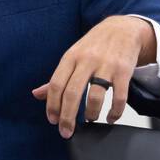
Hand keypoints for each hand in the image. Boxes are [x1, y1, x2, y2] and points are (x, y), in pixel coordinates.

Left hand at [32, 16, 154, 137]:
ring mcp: (106, 65)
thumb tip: (36, 94)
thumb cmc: (94, 46)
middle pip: (72, 93)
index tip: (53, 121)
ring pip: (95, 96)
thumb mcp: (72, 57)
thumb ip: (55, 78)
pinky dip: (115, 112)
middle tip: (66, 131)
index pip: (56, 85)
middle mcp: (87, 60)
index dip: (52, 105)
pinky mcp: (124, 71)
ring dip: (91, 114)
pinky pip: (120, 97)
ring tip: (90, 120)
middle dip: (67, 117)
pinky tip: (111, 117)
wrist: (122, 28)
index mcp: (70, 58)